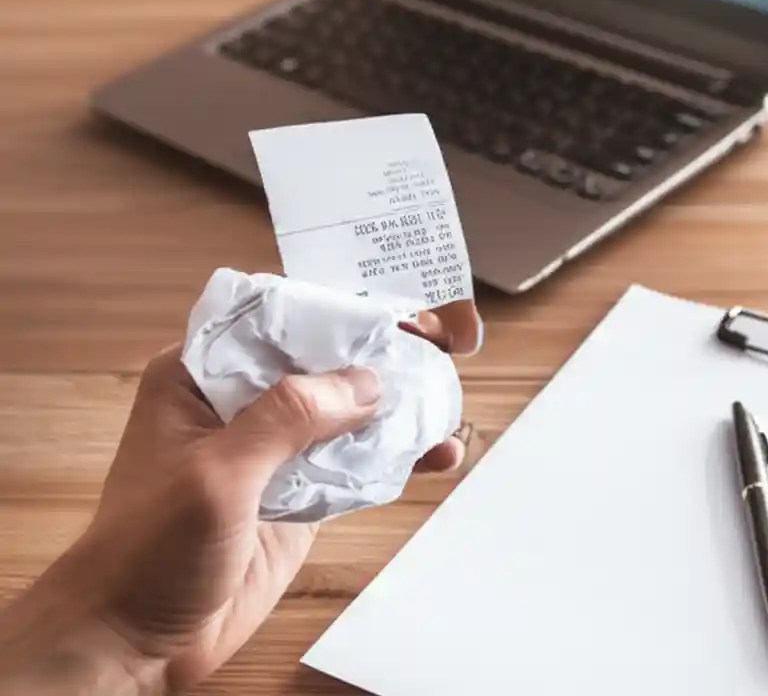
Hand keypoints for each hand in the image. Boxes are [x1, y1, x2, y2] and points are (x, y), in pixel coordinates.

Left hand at [0, 322, 464, 692]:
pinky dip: (398, 457)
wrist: (135, 639)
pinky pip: (358, 464)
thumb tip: (364, 382)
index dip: (342, 312)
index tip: (398, 313)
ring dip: (400, 408)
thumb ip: (288, 418)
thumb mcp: (216, 473)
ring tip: (448, 400)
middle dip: (384, 354)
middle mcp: (240, 404)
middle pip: (326, 363)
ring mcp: (274, 451)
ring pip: (350, 413)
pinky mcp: (300, 495)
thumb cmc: (144, 551)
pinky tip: (436, 454)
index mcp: (201, 376)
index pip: (281, 321)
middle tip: (439, 348)